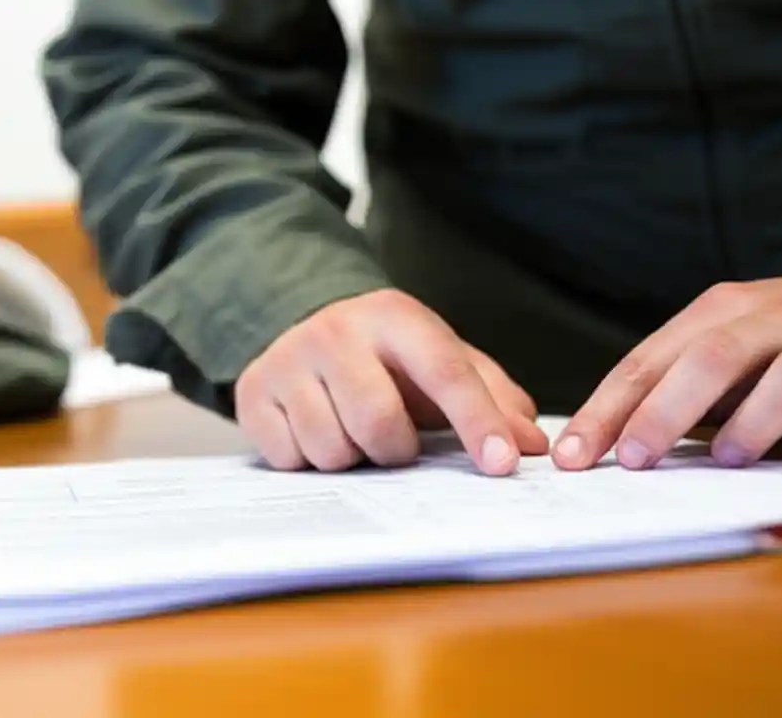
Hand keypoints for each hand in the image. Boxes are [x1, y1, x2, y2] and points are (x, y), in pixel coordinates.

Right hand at [235, 289, 547, 474]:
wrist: (300, 328)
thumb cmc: (386, 359)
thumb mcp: (442, 362)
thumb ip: (492, 398)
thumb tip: (529, 444)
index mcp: (394, 317)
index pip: (445, 371)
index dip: (477, 421)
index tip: (504, 464)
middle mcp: (335, 331)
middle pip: (379, 423)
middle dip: (396, 450)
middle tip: (394, 441)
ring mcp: (287, 360)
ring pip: (332, 449)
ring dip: (351, 457)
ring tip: (350, 431)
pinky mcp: (252, 393)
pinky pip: (290, 458)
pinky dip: (309, 460)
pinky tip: (314, 431)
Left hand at [553, 272, 781, 469]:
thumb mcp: (725, 352)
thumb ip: (675, 389)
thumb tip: (605, 445)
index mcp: (720, 313)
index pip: (649, 360)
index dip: (607, 409)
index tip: (574, 454)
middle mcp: (773, 316)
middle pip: (711, 357)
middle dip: (665, 411)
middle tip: (635, 460)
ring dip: (756, 419)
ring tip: (728, 458)